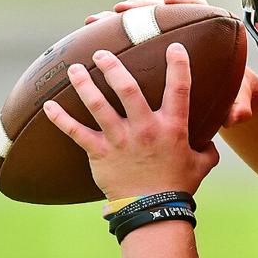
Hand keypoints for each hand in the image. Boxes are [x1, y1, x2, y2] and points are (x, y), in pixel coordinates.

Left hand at [43, 44, 219, 199]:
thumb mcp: (202, 164)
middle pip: (127, 88)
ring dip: (83, 84)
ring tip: (74, 69)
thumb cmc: (178, 186)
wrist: (154, 211)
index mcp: (172, 127)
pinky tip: (48, 105)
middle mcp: (145, 128)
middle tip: (101, 53)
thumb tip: (209, 141)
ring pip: (97, 104)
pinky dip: (60, 118)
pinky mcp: (99, 153)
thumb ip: (206, 148)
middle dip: (112, 66)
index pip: (179, 89)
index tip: (173, 46)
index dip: (178, 65)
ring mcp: (120, 140)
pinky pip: (75, 132)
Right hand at [87, 0, 256, 129]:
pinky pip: (126, 41)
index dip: (185, 1)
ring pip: (137, 25)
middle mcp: (185, 35)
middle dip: (139, 8)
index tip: (170, 1)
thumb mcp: (238, 102)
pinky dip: (109, 39)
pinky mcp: (151, 52)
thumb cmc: (235, 97)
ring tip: (94, 22)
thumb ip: (239, 107)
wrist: (228, 102)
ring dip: (115, 21)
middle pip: (160, 12)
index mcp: (210, 40)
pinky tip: (86, 41)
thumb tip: (236, 116)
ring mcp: (164, 42)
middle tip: (121, 9)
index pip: (198, 9)